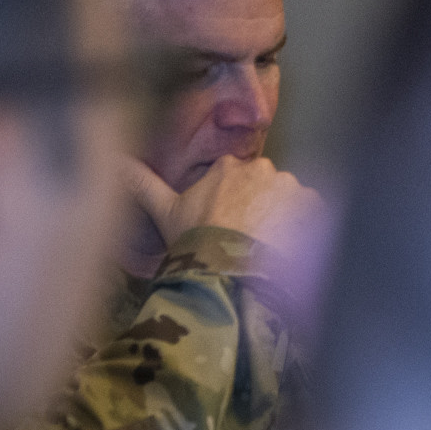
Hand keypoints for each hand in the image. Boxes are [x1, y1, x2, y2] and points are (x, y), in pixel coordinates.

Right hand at [124, 156, 329, 285]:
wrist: (229, 269)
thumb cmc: (194, 240)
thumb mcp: (163, 211)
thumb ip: (141, 182)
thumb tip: (114, 160)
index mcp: (229, 166)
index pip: (237, 179)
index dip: (232, 203)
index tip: (227, 224)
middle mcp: (264, 168)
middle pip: (266, 187)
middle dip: (260, 208)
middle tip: (248, 239)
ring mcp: (293, 186)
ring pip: (290, 200)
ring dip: (284, 218)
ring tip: (268, 248)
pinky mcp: (316, 207)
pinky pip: (315, 214)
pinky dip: (306, 229)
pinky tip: (290, 248)